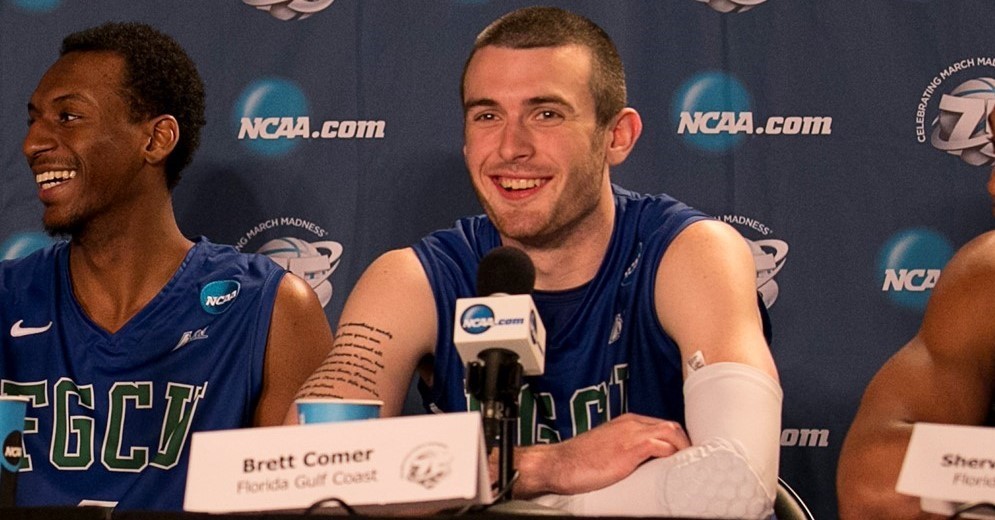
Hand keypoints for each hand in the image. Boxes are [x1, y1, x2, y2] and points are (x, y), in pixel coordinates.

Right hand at [513, 413, 689, 496]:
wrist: (558, 464)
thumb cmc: (578, 461)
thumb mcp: (606, 449)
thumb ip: (625, 450)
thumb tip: (641, 464)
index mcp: (626, 423)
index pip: (662, 425)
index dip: (677, 440)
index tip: (684, 455)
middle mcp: (631, 424)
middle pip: (671, 426)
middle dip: (685, 443)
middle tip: (691, 462)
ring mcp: (631, 434)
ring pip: (670, 432)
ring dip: (683, 448)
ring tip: (689, 465)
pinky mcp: (629, 449)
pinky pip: (662, 445)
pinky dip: (673, 454)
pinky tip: (676, 466)